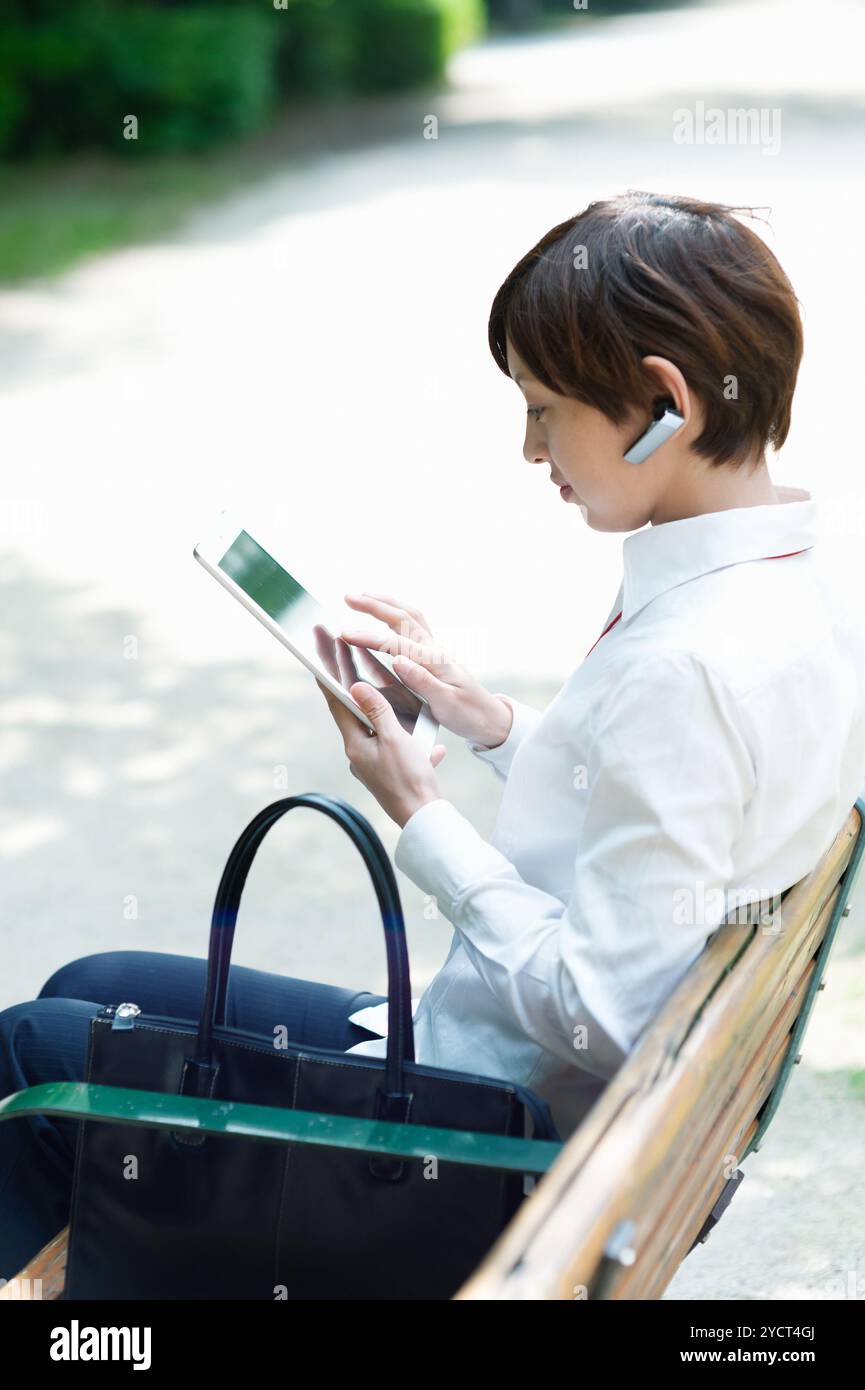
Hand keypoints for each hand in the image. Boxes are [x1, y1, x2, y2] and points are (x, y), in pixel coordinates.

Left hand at [315, 674, 446, 828]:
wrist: (423, 816)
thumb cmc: (408, 778)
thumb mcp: (394, 738)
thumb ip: (377, 711)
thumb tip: (356, 688)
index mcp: (355, 745)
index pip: (338, 708)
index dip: (330, 685)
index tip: (320, 667)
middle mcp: (359, 757)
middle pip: (357, 720)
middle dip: (361, 699)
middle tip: (358, 676)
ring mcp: (372, 768)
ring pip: (379, 736)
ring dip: (391, 723)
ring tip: (404, 713)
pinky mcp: (387, 776)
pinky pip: (397, 754)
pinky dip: (412, 747)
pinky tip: (432, 749)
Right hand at [340, 592, 513, 747]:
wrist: (488, 717)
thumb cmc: (468, 713)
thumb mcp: (446, 703)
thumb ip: (422, 681)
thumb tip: (398, 660)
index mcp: (434, 660)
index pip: (396, 643)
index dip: (369, 637)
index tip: (345, 634)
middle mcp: (434, 648)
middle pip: (403, 616)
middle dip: (374, 605)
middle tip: (348, 598)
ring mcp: (434, 649)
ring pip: (408, 616)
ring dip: (385, 603)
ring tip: (362, 597)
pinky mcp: (432, 654)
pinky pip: (412, 625)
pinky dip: (395, 614)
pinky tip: (385, 615)